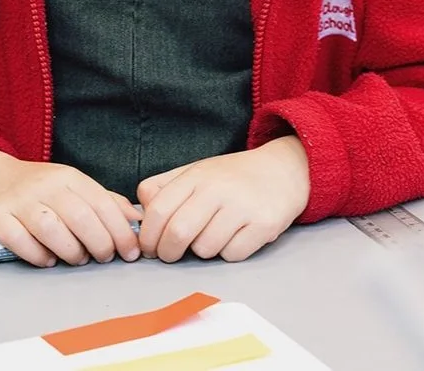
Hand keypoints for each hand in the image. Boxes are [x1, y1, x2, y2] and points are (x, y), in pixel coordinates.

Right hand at [0, 147, 140, 267]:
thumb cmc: (36, 188)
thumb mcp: (72, 185)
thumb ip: (104, 201)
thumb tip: (136, 220)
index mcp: (68, 177)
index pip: (101, 202)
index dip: (120, 230)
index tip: (131, 251)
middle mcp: (45, 186)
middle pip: (80, 216)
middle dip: (100, 243)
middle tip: (105, 257)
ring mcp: (19, 202)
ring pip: (52, 228)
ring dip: (71, 251)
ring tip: (78, 259)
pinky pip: (20, 241)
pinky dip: (38, 255)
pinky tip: (48, 260)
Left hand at [136, 136, 309, 263]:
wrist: (283, 169)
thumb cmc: (232, 177)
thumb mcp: (196, 172)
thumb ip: (164, 188)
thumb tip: (140, 215)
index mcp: (196, 176)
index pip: (158, 210)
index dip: (148, 236)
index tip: (149, 247)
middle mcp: (217, 189)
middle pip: (178, 233)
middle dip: (168, 252)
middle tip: (171, 254)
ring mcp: (241, 206)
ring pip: (204, 249)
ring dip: (202, 251)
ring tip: (212, 235)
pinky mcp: (263, 224)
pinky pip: (232, 255)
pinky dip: (229, 253)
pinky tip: (235, 236)